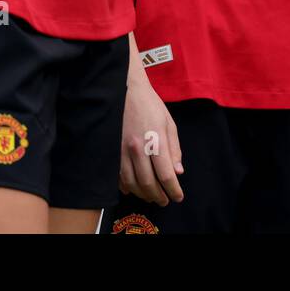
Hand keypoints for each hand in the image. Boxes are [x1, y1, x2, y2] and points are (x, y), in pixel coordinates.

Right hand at [119, 77, 183, 205]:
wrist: (126, 90)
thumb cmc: (150, 105)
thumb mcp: (169, 123)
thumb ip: (174, 149)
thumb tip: (178, 172)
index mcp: (155, 140)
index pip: (166, 175)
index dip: (173, 190)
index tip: (178, 197)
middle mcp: (138, 148)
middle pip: (148, 183)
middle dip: (158, 196)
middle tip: (164, 201)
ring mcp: (122, 150)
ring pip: (132, 183)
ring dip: (143, 194)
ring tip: (151, 197)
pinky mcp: (112, 150)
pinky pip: (117, 176)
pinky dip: (126, 187)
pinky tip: (133, 189)